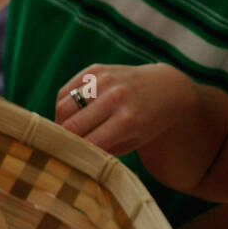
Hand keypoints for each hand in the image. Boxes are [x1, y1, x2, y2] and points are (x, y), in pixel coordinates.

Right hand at [54, 63, 198, 156]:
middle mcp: (115, 97)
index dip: (75, 152)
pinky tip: (70, 113)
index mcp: (128, 121)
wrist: (167, 88)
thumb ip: (105, 149)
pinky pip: (65, 91)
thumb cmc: (149, 121)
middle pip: (72, 124)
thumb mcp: (134, 141)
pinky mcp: (94, 70)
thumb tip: (73, 154)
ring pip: (63, 106)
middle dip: (64, 138)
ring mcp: (103, 80)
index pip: (88, 141)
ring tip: (65, 130)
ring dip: (60, 121)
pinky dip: (62, 105)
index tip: (68, 159)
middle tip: (62, 145)